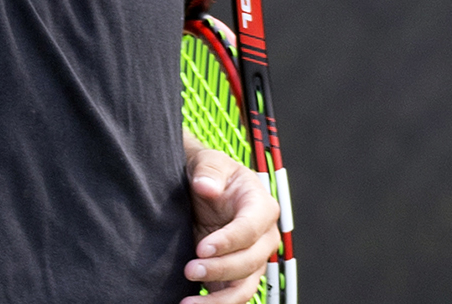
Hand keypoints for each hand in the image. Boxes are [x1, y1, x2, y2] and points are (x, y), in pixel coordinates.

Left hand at [182, 131, 281, 303]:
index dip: (228, 241)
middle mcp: (263, 237)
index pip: (250, 229)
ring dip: (219, 299)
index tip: (202, 247)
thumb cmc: (211, 174)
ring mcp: (252, 260)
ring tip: (189, 303)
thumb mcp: (209, 162)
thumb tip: (206, 186)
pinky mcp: (236, 276)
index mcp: (261, 207)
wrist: (202, 189)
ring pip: (244, 287)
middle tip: (190, 270)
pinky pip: (232, 297)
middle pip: (250, 262)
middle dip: (220, 269)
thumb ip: (208, 171)